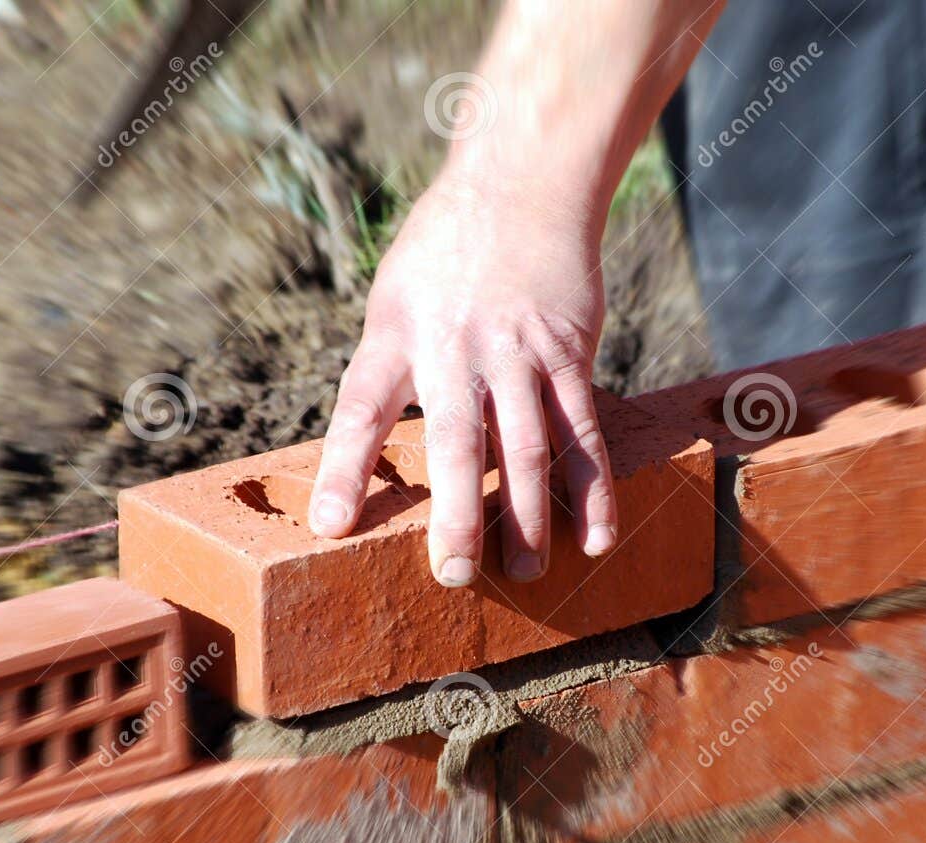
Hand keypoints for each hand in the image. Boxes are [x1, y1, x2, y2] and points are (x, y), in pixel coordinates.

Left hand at [307, 169, 616, 586]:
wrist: (522, 182)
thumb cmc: (446, 249)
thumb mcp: (395, 294)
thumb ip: (388, 367)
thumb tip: (366, 451)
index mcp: (396, 332)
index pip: (361, 409)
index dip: (344, 470)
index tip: (330, 527)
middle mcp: (456, 346)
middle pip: (455, 442)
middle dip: (455, 514)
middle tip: (454, 576)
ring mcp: (517, 352)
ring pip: (527, 446)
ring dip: (527, 516)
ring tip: (523, 574)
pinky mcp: (568, 355)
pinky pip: (583, 431)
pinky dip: (592, 488)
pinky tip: (594, 535)